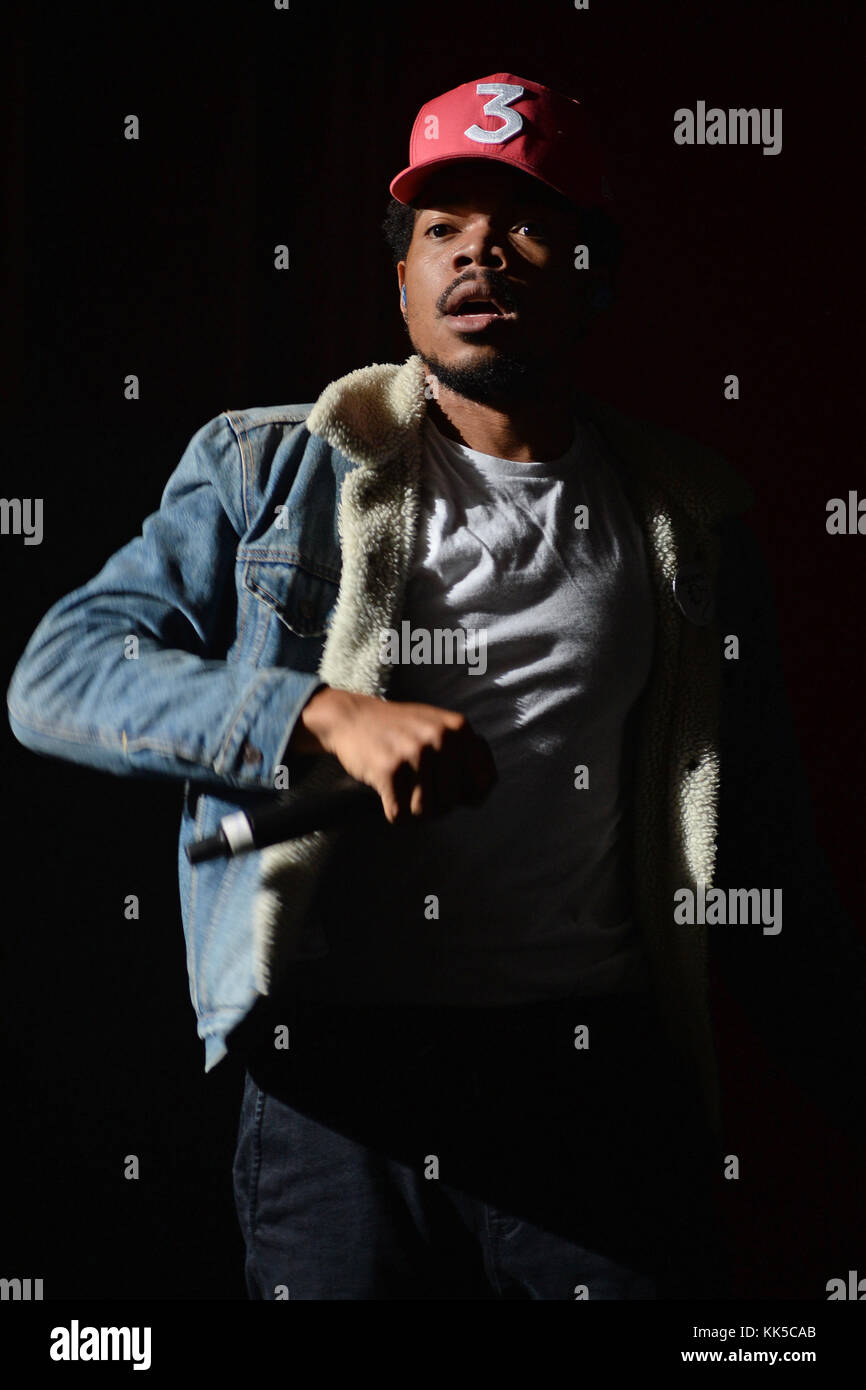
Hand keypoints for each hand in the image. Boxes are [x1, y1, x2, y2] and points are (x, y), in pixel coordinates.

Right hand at [294, 687, 497, 824]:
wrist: (352, 717)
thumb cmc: (400, 730)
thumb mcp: (440, 728)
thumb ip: (466, 753)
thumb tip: (484, 789)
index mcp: (459, 728)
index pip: (485, 782)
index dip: (469, 795)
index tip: (451, 789)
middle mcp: (440, 738)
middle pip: (452, 802)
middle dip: (436, 803)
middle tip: (418, 788)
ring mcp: (414, 753)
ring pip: (426, 812)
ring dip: (413, 810)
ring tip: (404, 791)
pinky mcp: (388, 769)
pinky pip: (400, 815)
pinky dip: (393, 813)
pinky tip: (388, 794)